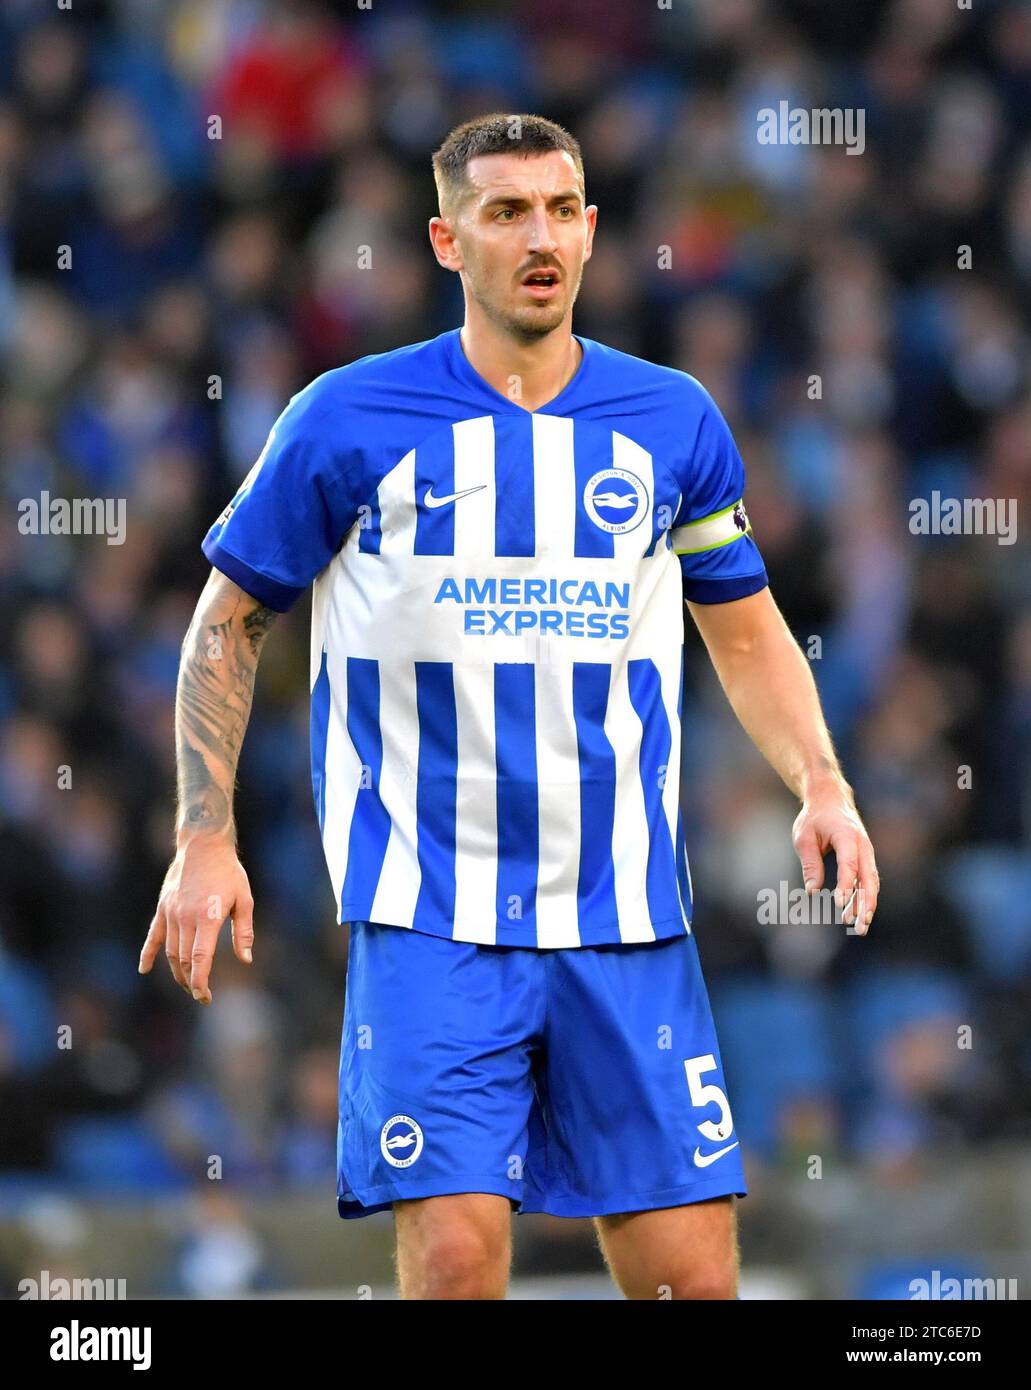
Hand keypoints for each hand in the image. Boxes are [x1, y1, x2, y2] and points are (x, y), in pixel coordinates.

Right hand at [139, 836, 253, 1001]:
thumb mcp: (244, 899)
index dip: (201, 981)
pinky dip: (148, 954)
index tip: (204, 996)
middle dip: (192, 981)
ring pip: (171, 951)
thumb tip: (245, 959)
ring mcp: (171, 913)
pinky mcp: (163, 908)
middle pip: (185, 959)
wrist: (203, 845)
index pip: (201, 958)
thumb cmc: (229, 873)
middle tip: (201, 995)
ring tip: (188, 984)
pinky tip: (144, 970)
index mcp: (209, 917)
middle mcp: (186, 917)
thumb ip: (244, 931)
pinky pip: (153, 936)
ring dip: (177, 971)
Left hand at [792, 780, 878, 934]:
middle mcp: (862, 845)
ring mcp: (867, 852)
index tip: (839, 904)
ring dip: (867, 905)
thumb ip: (810, 864)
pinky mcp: (865, 859)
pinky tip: (860, 915)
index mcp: (847, 836)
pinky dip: (865, 897)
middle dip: (865, 904)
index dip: (846, 885)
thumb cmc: (814, 818)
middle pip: (868, 878)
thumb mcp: (804, 837)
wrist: (830, 799)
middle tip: (858, 927)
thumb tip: (811, 892)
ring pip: (871, 882)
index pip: (849, 864)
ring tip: (861, 928)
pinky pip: (868, 880)